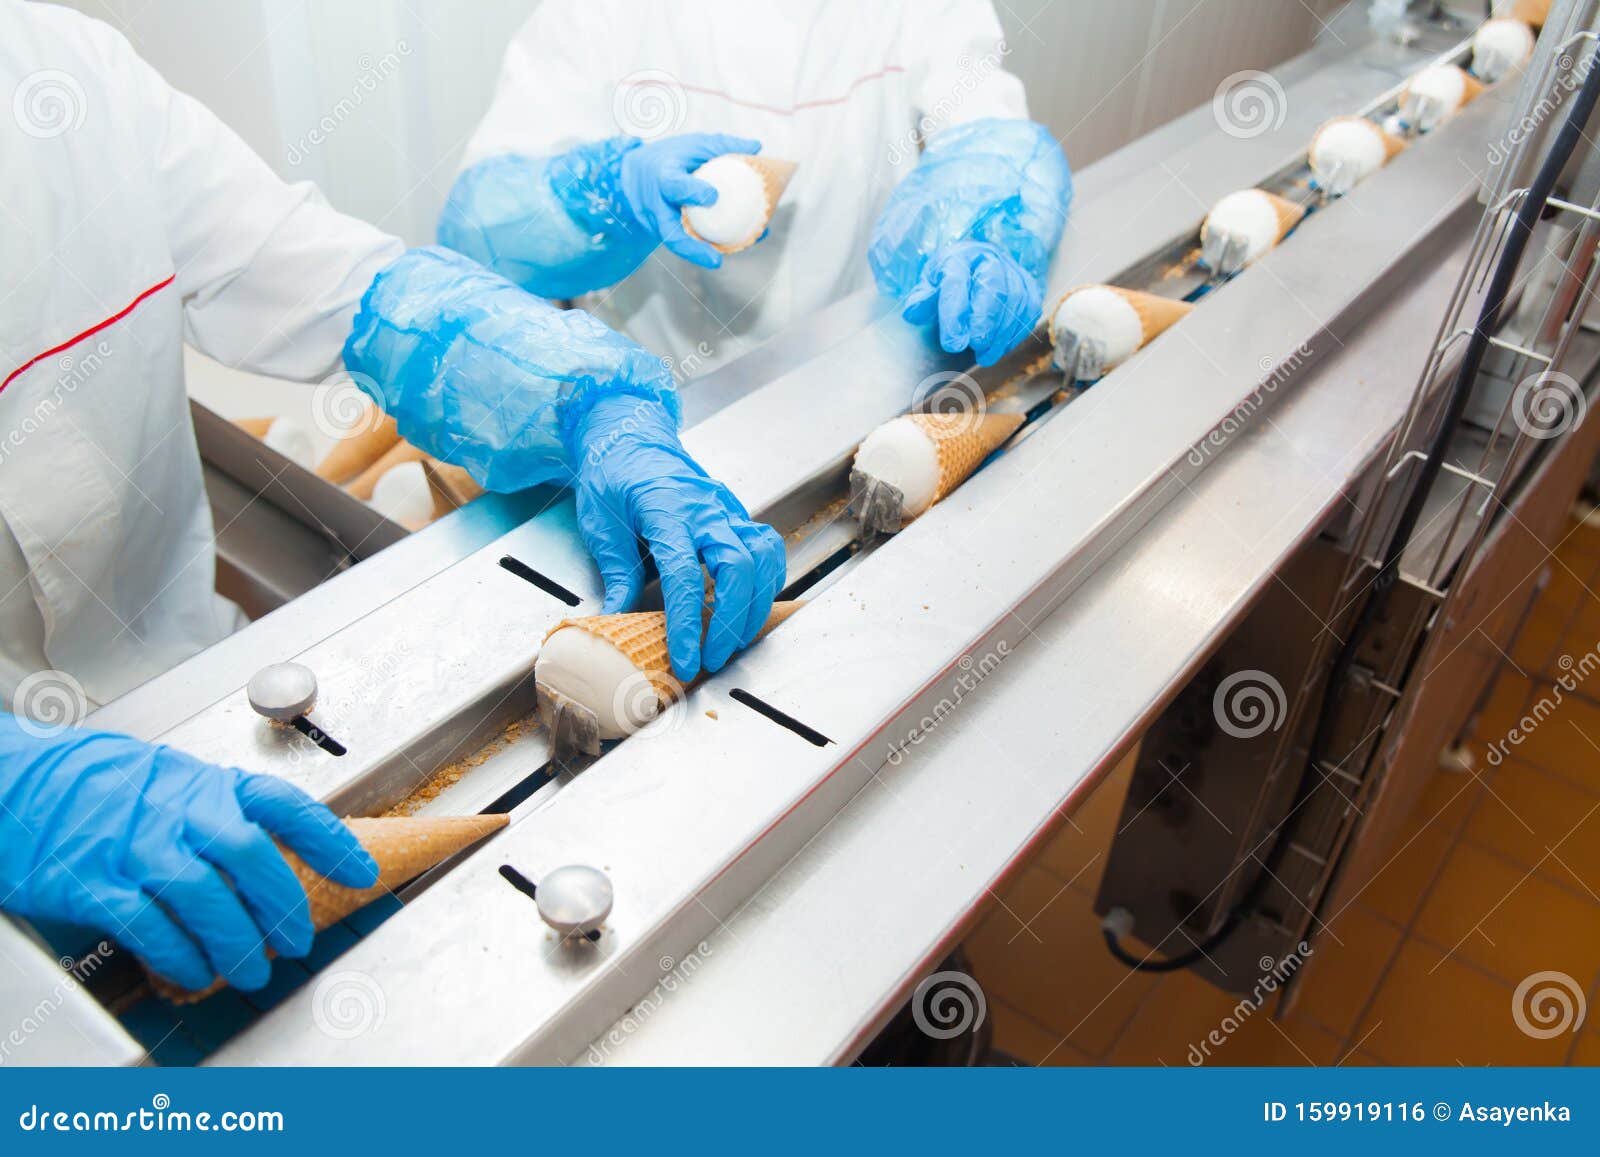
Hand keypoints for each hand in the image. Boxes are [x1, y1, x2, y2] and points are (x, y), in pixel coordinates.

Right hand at [0, 716, 378, 991]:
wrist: (23, 782)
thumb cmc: (111, 789)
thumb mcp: (181, 785)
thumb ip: (230, 815)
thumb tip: (288, 857)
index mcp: (209, 786)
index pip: (284, 805)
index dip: (329, 840)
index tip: (364, 871)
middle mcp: (177, 811)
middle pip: (250, 856)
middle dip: (283, 905)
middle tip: (298, 940)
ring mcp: (135, 846)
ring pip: (202, 897)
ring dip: (236, 943)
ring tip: (253, 970)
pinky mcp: (93, 882)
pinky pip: (147, 925)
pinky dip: (178, 954)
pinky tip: (195, 972)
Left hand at [571, 395, 785, 679]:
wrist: (631, 438)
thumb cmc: (613, 477)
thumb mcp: (601, 526)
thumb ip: (617, 575)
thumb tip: (617, 624)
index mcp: (665, 509)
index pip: (683, 574)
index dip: (686, 623)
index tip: (685, 660)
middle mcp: (705, 509)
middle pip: (738, 566)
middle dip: (729, 621)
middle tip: (712, 658)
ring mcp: (727, 510)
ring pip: (762, 559)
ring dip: (754, 606)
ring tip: (733, 641)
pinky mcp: (737, 516)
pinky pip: (767, 549)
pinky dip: (768, 581)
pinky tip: (750, 606)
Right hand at [619, 132, 762, 268]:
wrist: (634, 176)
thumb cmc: (669, 158)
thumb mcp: (692, 145)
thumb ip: (723, 146)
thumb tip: (756, 147)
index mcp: (662, 175)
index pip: (673, 185)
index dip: (690, 192)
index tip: (712, 196)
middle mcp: (656, 204)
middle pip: (668, 230)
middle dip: (690, 246)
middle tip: (715, 259)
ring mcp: (657, 222)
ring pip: (674, 243)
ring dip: (696, 255)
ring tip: (717, 261)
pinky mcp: (662, 233)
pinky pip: (682, 243)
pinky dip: (701, 249)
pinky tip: (726, 249)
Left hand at [901, 241, 1043, 365]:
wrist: (975, 269)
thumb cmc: (949, 282)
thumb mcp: (928, 287)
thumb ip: (920, 301)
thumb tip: (913, 312)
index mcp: (959, 257)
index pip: (957, 281)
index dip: (955, 313)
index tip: (952, 343)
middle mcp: (990, 258)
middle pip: (993, 287)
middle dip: (985, 321)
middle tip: (976, 346)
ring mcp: (1013, 271)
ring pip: (1015, 301)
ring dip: (1001, 333)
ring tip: (986, 355)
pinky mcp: (1029, 287)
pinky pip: (1029, 310)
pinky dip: (1016, 332)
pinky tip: (1002, 347)